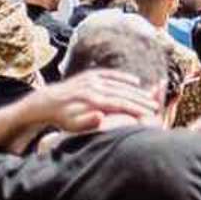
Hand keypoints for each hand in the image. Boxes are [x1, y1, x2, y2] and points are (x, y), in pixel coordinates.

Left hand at [24, 71, 157, 133]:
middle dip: (141, 99)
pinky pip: (111, 75)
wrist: (45, 102)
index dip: (137, 108)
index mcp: (92, 100)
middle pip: (123, 93)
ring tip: (150, 96)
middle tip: (155, 106)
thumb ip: (87, 121)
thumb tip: (101, 116)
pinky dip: (123, 78)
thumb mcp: (71, 125)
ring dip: (136, 90)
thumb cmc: (61, 118)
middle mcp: (94, 87)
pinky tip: (134, 81)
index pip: (120, 104)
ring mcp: (92, 79)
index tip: (150, 113)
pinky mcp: (90, 75)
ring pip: (119, 84)